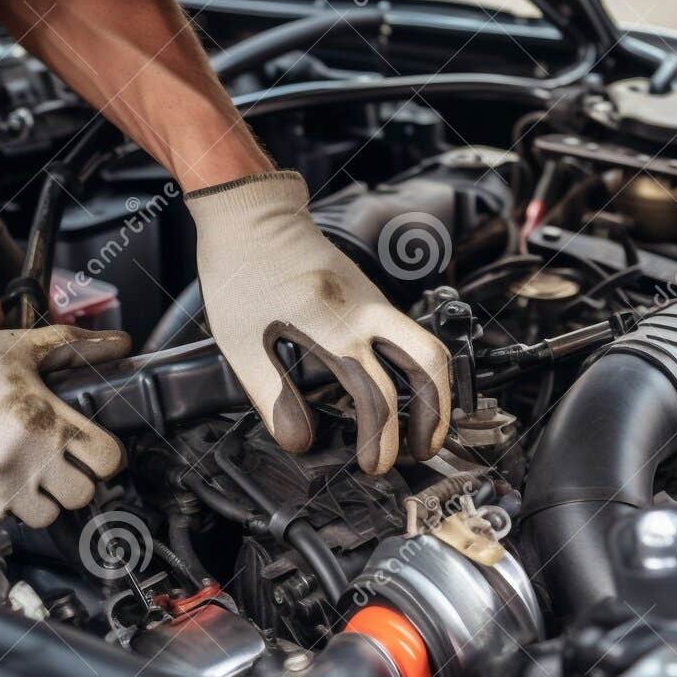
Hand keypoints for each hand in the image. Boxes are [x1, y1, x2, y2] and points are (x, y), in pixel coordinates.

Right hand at [0, 297, 128, 528]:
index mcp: (46, 422)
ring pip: (44, 517)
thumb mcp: (19, 347)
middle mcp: (25, 462)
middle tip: (57, 461)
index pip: (108, 461)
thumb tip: (118, 341)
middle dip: (75, 480)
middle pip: (83, 497)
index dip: (104, 454)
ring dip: (39, 498)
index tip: (91, 448)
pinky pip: (0, 521)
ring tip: (19, 470)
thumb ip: (76, 345)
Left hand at [186, 171, 451, 473]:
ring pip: (427, 347)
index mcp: (334, 329)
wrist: (250, 212)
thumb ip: (271, 396)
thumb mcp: (242, 342)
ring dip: (434, 391)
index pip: (376, 398)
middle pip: (427, 366)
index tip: (374, 464)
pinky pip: (409, 334)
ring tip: (425, 425)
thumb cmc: (242, 269)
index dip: (381, 440)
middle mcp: (365, 314)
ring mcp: (373, 301)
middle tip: (424, 449)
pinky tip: (398, 387)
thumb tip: (298, 441)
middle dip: (434, 415)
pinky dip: (416, 367)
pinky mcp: (369, 295)